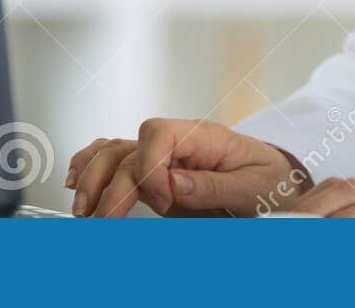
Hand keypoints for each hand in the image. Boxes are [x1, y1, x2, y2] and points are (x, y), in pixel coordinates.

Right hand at [64, 118, 313, 216]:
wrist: (277, 179)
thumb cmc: (270, 178)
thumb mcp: (253, 186)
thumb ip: (213, 184)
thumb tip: (173, 183)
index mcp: (205, 137)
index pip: (159, 134)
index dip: (151, 168)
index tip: (163, 202)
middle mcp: (179, 141)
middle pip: (129, 147)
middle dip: (108, 183)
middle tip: (101, 220)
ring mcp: (164, 156)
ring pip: (115, 152)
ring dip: (92, 177)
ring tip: (82, 211)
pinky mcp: (155, 172)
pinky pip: (117, 158)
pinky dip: (91, 164)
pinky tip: (76, 180)